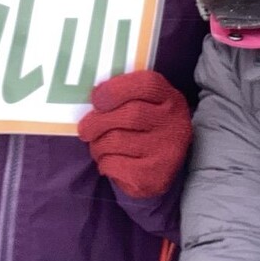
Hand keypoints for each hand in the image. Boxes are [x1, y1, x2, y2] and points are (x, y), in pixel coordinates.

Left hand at [77, 71, 191, 198]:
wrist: (160, 170)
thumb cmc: (143, 129)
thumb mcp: (142, 104)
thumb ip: (122, 96)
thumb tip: (93, 98)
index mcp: (170, 98)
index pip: (147, 84)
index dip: (116, 88)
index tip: (96, 98)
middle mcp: (174, 122)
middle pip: (130, 114)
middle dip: (98, 121)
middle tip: (85, 129)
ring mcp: (167, 150)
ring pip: (117, 140)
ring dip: (98, 145)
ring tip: (99, 146)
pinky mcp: (155, 175)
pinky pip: (114, 164)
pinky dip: (104, 163)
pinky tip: (110, 162)